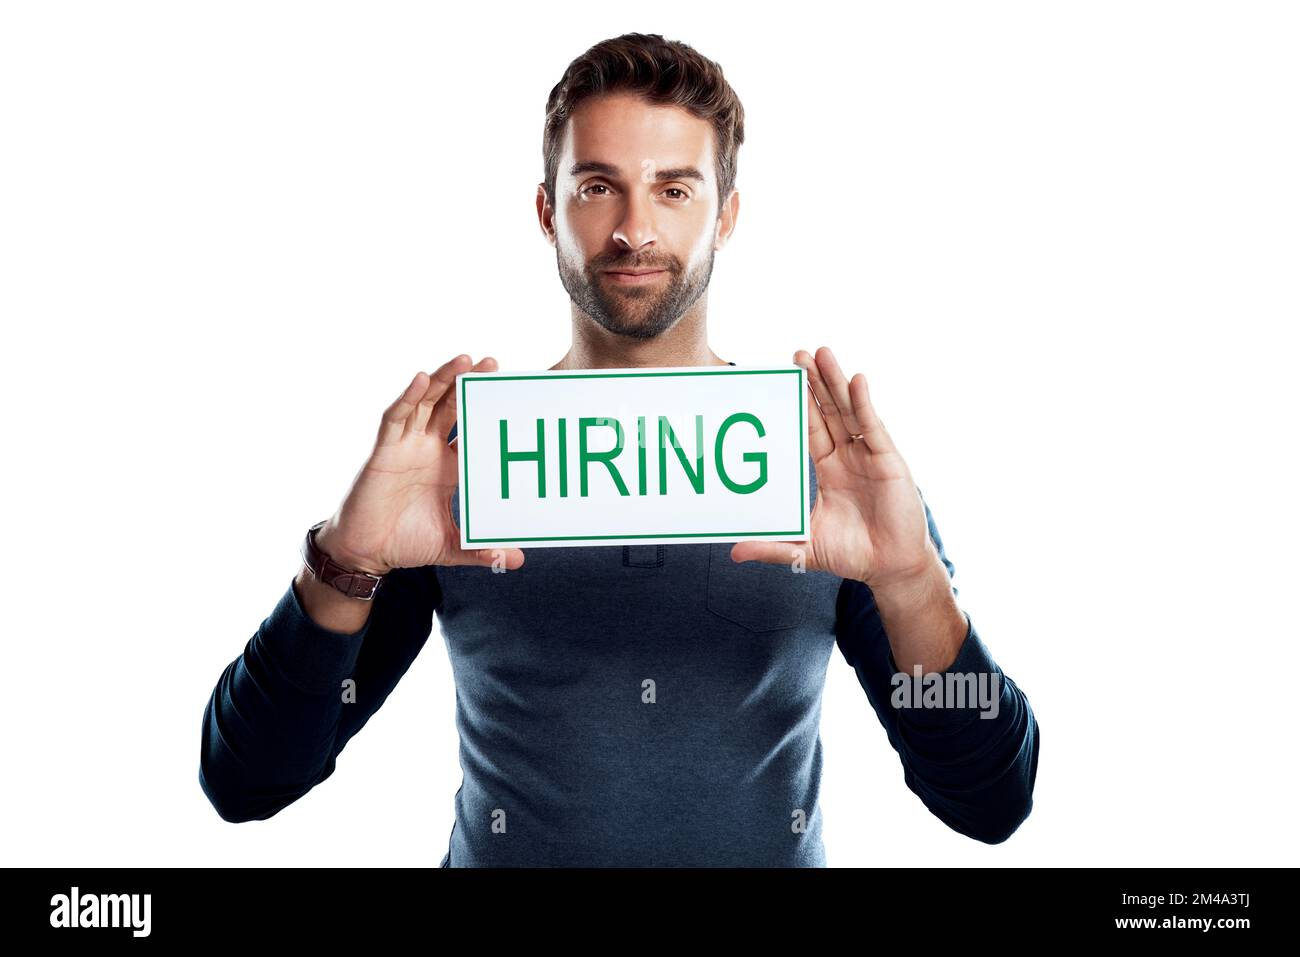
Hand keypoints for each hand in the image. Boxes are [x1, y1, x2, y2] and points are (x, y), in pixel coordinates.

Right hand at [314, 354, 525, 574]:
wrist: (367, 554)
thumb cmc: (405, 542)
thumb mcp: (452, 544)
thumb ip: (483, 550)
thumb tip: (519, 561)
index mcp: (447, 466)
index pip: (471, 429)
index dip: (487, 410)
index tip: (512, 392)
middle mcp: (427, 449)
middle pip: (450, 406)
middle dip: (469, 383)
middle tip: (493, 363)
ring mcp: (405, 446)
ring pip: (425, 403)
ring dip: (442, 379)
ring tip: (464, 359)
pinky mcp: (383, 451)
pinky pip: (396, 418)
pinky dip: (408, 397)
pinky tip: (421, 379)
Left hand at [729, 346, 938, 587]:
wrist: (890, 569)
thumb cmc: (851, 555)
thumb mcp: (804, 549)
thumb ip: (771, 547)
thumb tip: (732, 553)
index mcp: (828, 468)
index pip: (809, 428)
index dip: (798, 404)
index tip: (781, 379)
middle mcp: (848, 456)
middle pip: (827, 412)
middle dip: (813, 383)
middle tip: (797, 354)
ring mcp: (868, 455)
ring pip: (848, 411)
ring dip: (835, 382)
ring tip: (821, 354)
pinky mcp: (889, 461)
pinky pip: (873, 427)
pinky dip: (864, 403)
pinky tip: (856, 381)